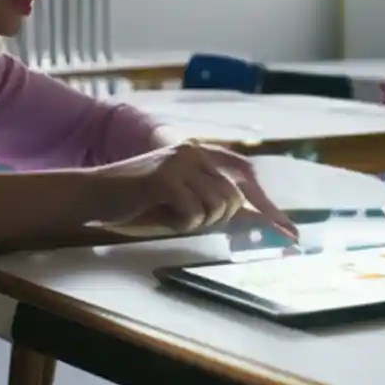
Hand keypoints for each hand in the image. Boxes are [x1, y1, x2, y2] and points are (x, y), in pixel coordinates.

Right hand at [91, 142, 297, 238]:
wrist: (93, 194)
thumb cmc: (137, 201)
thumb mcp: (181, 197)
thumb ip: (212, 199)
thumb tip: (254, 219)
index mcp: (200, 152)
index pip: (246, 175)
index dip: (269, 205)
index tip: (291, 233)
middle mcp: (194, 150)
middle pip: (232, 198)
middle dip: (215, 218)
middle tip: (184, 218)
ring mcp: (180, 161)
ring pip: (216, 207)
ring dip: (194, 221)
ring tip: (167, 212)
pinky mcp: (166, 177)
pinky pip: (193, 214)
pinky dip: (178, 223)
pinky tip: (157, 212)